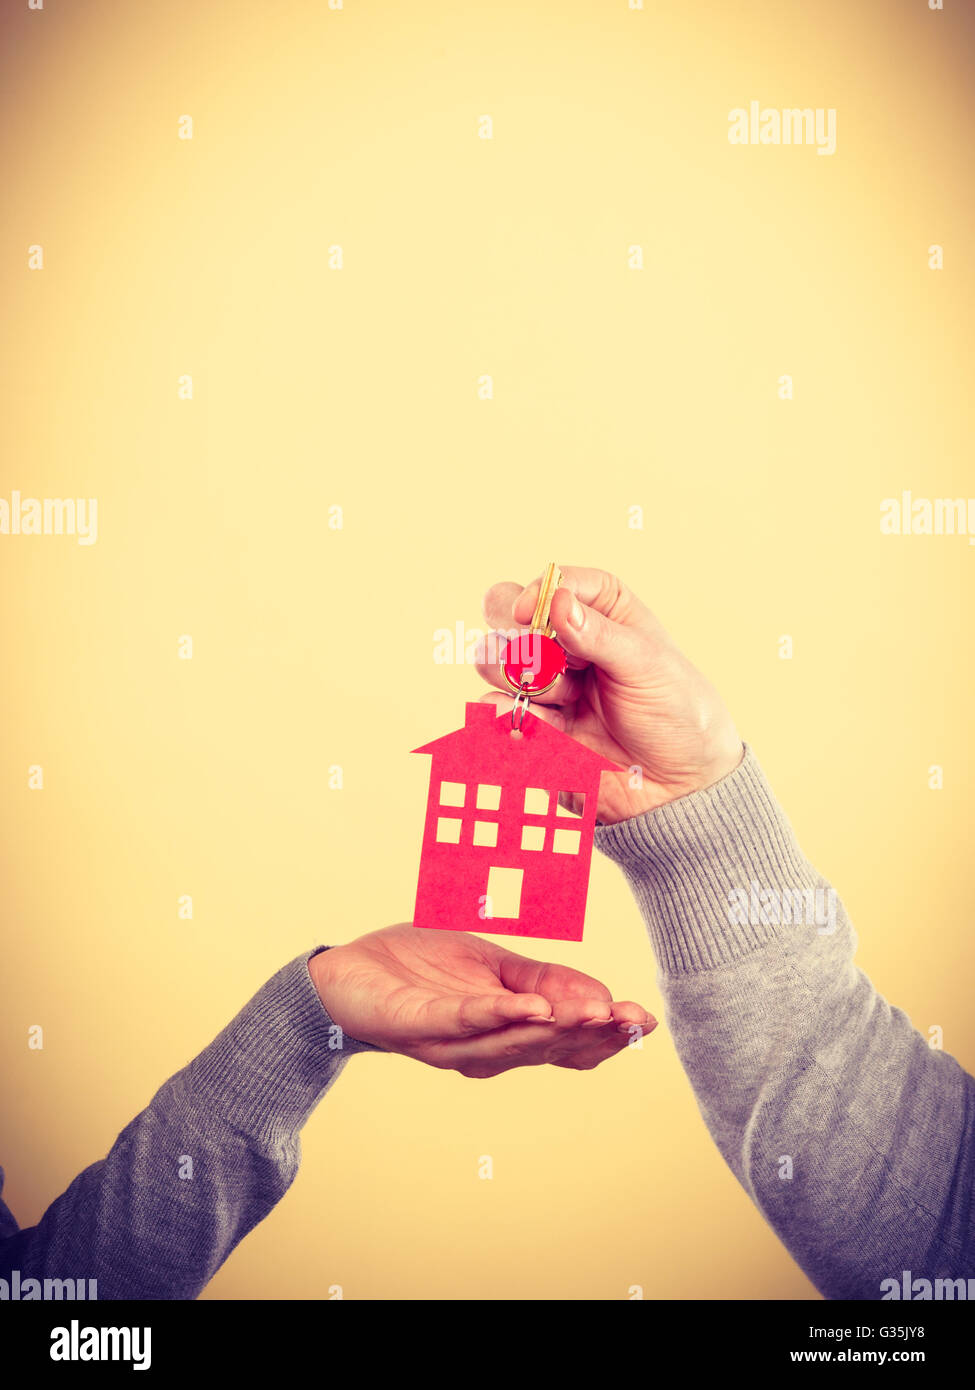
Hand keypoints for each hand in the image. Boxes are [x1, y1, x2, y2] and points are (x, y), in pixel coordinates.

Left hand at [308, 923, 654, 1078]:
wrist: (347, 971)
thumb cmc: (420, 970)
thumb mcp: (494, 966)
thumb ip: (542, 981)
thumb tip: (599, 996)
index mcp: (507, 1035)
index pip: (567, 1042)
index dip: (607, 1034)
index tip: (646, 1020)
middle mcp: (484, 1050)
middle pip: (550, 1048)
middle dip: (596, 1035)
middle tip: (636, 1021)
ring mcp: (451, 1042)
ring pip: (514, 1040)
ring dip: (559, 1028)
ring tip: (599, 1014)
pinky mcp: (418, 1026)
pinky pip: (466, 1021)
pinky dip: (502, 1014)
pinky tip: (534, 1007)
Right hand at [476, 565, 743, 822]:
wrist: (679, 788)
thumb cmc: (678, 715)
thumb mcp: (648, 667)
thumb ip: (600, 635)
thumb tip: (557, 601)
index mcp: (605, 614)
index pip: (557, 583)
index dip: (537, 591)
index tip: (528, 613)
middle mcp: (569, 643)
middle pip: (507, 613)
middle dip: (515, 634)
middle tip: (535, 657)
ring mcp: (548, 684)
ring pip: (493, 660)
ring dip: (515, 676)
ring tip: (558, 698)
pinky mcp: (536, 725)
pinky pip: (496, 711)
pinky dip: (505, 714)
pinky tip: (533, 726)